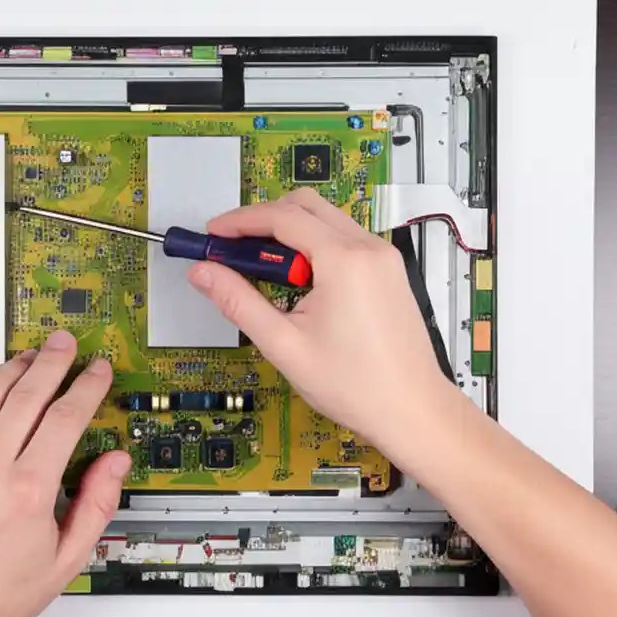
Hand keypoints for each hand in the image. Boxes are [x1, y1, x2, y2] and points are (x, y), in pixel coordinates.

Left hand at [0, 331, 130, 616]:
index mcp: (29, 490)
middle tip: (66, 343)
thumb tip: (115, 463)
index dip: (86, 387)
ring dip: (15, 368)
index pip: (65, 418)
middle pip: (27, 393)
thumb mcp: (64, 561)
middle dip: (53, 362)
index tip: (98, 371)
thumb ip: (96, 506)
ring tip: (33, 355)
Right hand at [187, 188, 452, 449]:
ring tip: (258, 270)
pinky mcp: (388, 272)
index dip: (240, 221)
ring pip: (325, 220)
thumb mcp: (284, 345)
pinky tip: (294, 281)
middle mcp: (369, 249)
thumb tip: (205, 274)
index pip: (282, 217)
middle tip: (231, 248)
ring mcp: (383, 259)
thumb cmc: (357, 386)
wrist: (411, 409)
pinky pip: (344, 241)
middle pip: (305, 206)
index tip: (213, 235)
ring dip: (288, 233)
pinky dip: (313, 247)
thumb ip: (238, 302)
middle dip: (263, 220)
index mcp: (345, 261)